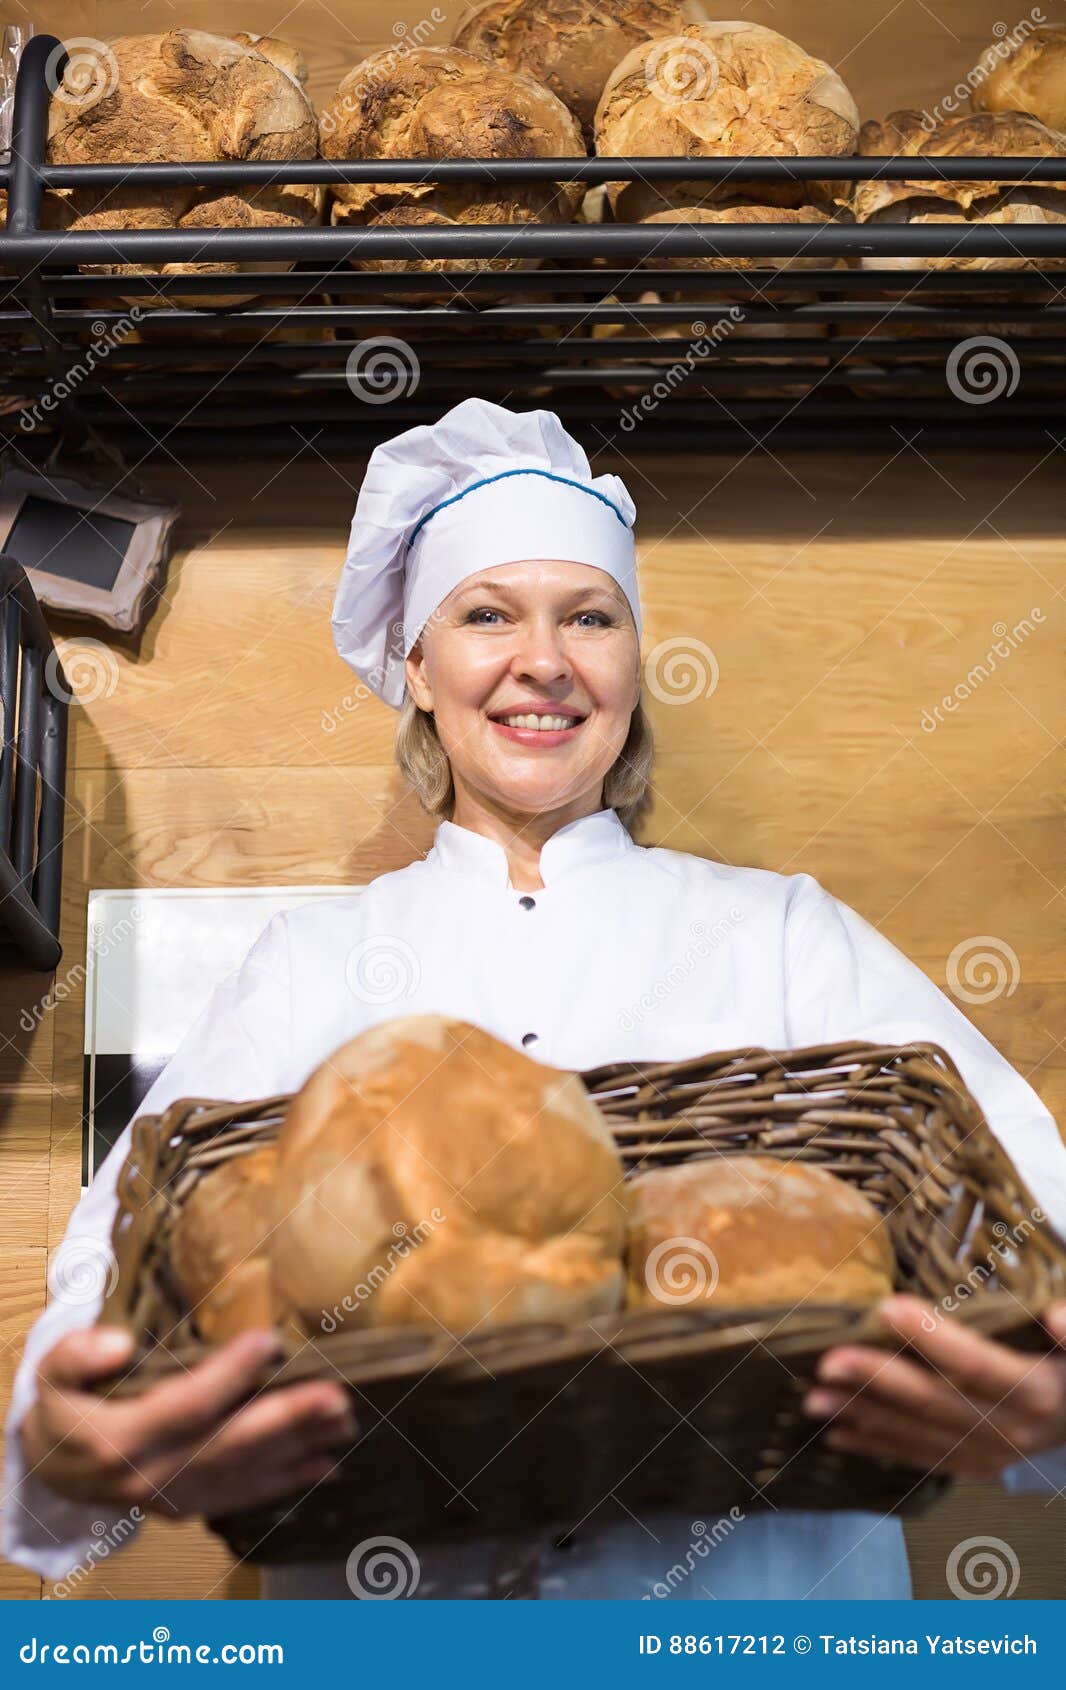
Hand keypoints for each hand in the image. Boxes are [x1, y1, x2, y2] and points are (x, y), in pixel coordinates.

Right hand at [20, 1323, 358, 1518]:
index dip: (228, 1375)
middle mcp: (152, 1476)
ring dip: (298, 1448)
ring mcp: (174, 1497)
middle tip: (335, 1397)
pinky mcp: (190, 1505)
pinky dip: (286, 1480)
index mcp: (119, 1440)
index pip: (186, 1407)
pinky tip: (324, 1464)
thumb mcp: (50, 1373)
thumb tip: (119, 1343)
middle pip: (230, 1446)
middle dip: (287, 1421)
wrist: (52, 1472)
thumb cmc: (62, 1409)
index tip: (269, 1340)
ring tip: (343, 1422)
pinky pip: (243, 1495)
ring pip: (245, 1473)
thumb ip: (77, 1354)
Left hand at [801, 1294, 1065, 1479]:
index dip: (934, 1339)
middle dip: (878, 1382)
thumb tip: (1056, 1315)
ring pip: (920, 1434)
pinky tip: (837, 1434)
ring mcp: (992, 1453)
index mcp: (1039, 1392)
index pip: (979, 1365)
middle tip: (828, 1363)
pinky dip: (878, 1446)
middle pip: (937, 1403)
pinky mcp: (976, 1464)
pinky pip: (922, 1457)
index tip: (887, 1307)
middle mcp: (1013, 1429)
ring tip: (815, 1400)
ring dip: (865, 1417)